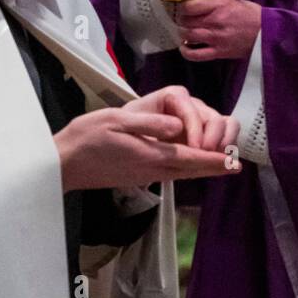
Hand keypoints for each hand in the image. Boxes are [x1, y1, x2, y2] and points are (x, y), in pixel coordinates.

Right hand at [54, 89, 239, 190]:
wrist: (62, 165)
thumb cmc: (87, 137)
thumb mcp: (116, 120)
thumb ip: (148, 124)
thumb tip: (176, 126)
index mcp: (151, 155)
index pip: (191, 159)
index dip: (215, 160)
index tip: (234, 163)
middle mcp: (152, 169)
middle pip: (191, 170)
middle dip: (214, 168)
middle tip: (235, 166)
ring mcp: (145, 175)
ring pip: (181, 174)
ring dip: (201, 170)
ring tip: (219, 167)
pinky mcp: (137, 176)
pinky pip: (169, 174)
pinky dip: (185, 171)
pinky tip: (188, 166)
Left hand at [123, 84, 239, 151]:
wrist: (118, 142)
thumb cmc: (120, 129)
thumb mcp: (124, 122)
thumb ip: (150, 123)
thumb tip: (176, 127)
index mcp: (173, 97)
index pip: (191, 109)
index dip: (195, 128)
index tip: (194, 148)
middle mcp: (191, 107)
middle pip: (214, 116)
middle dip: (215, 136)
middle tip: (207, 154)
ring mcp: (200, 121)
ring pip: (226, 125)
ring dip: (227, 142)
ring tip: (220, 158)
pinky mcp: (205, 137)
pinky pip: (225, 139)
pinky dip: (228, 149)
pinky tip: (223, 162)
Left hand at [175, 0, 261, 61]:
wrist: (266, 33)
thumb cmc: (250, 14)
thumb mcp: (233, 0)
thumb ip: (214, 1)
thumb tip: (196, 1)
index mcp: (219, 6)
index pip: (189, 6)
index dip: (182, 7)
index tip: (185, 8)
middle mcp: (214, 22)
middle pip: (185, 20)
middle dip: (181, 19)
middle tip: (184, 19)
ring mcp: (215, 39)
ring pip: (187, 35)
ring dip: (183, 33)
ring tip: (186, 31)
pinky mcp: (218, 53)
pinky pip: (195, 55)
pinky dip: (186, 51)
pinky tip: (186, 46)